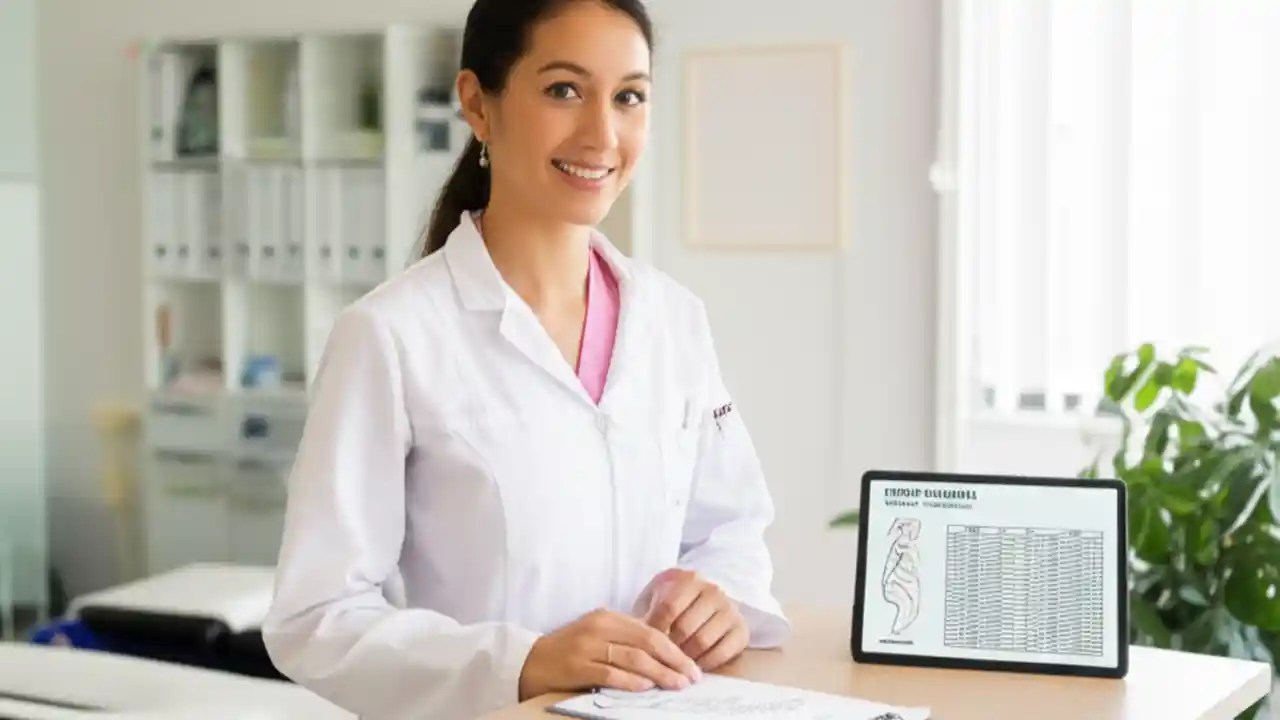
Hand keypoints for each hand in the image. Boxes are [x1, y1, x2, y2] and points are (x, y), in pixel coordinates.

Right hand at [517, 608, 701, 700]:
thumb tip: (665, 653)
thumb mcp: (598, 635)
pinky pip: (611, 674)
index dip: (674, 648)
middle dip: (674, 661)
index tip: (692, 665)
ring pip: (633, 658)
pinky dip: (631, 681)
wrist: (530, 662)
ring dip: (660, 673)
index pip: (649, 631)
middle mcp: (599, 627)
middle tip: (691, 677)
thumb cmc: (570, 651)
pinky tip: (647, 688)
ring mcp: (587, 646)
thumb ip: (625, 638)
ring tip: (677, 684)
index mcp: (607, 617)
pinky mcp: (577, 666)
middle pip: (646, 643)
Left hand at [636, 569, 749, 671]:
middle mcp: (713, 591)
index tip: (648, 638)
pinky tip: (695, 662)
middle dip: (670, 645)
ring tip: (677, 658)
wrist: (703, 600)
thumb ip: (646, 611)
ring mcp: (730, 610)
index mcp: (690, 580)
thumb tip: (642, 634)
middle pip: (685, 628)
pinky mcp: (741, 630)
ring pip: (703, 641)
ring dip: (686, 656)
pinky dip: (705, 663)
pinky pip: (722, 653)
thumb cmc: (672, 601)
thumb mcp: (655, 597)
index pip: (669, 607)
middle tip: (663, 652)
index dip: (655, 627)